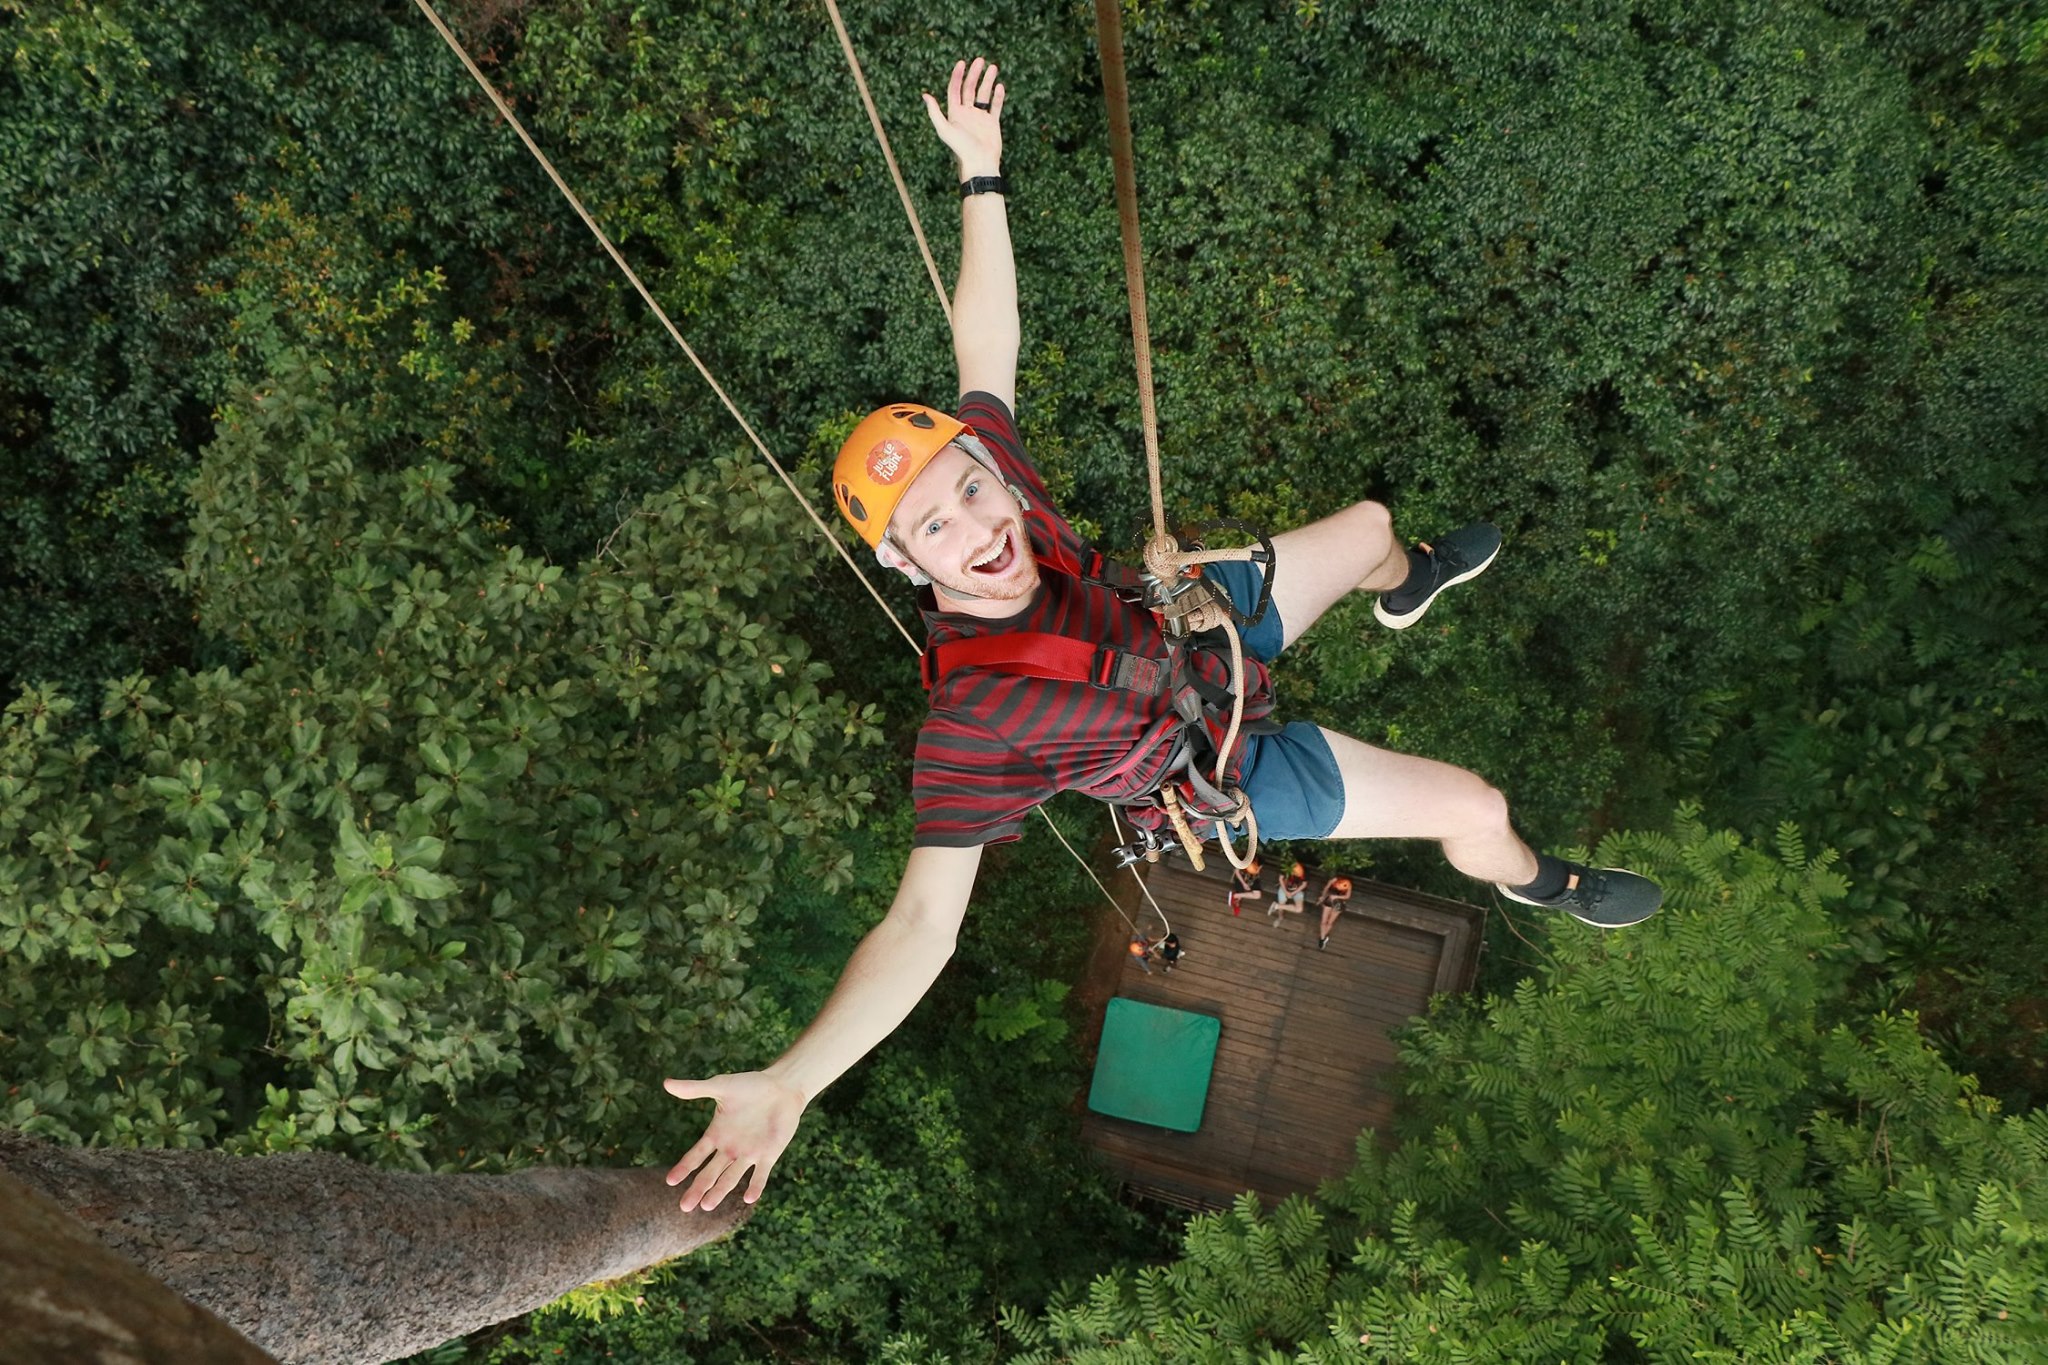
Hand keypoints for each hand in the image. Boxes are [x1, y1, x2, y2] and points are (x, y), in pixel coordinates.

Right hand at [663, 1070, 806, 1210]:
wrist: (782, 1087)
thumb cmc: (751, 1085)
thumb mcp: (721, 1086)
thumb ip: (695, 1088)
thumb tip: (666, 1083)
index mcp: (716, 1135)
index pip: (696, 1156)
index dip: (684, 1168)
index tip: (670, 1181)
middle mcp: (730, 1149)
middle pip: (710, 1174)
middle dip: (698, 1189)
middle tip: (685, 1207)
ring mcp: (749, 1154)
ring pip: (731, 1178)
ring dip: (719, 1192)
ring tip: (707, 1206)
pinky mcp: (768, 1155)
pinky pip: (760, 1174)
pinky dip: (755, 1186)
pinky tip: (749, 1199)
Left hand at [922, 56, 1003, 177]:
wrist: (979, 164)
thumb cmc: (961, 148)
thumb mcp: (945, 129)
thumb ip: (934, 112)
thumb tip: (925, 95)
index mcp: (954, 113)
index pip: (955, 89)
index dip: (957, 75)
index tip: (962, 62)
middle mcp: (967, 113)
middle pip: (970, 88)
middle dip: (974, 74)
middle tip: (980, 60)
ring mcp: (980, 118)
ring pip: (984, 94)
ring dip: (988, 81)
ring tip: (994, 67)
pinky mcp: (992, 123)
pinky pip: (995, 107)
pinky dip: (998, 97)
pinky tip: (1000, 86)